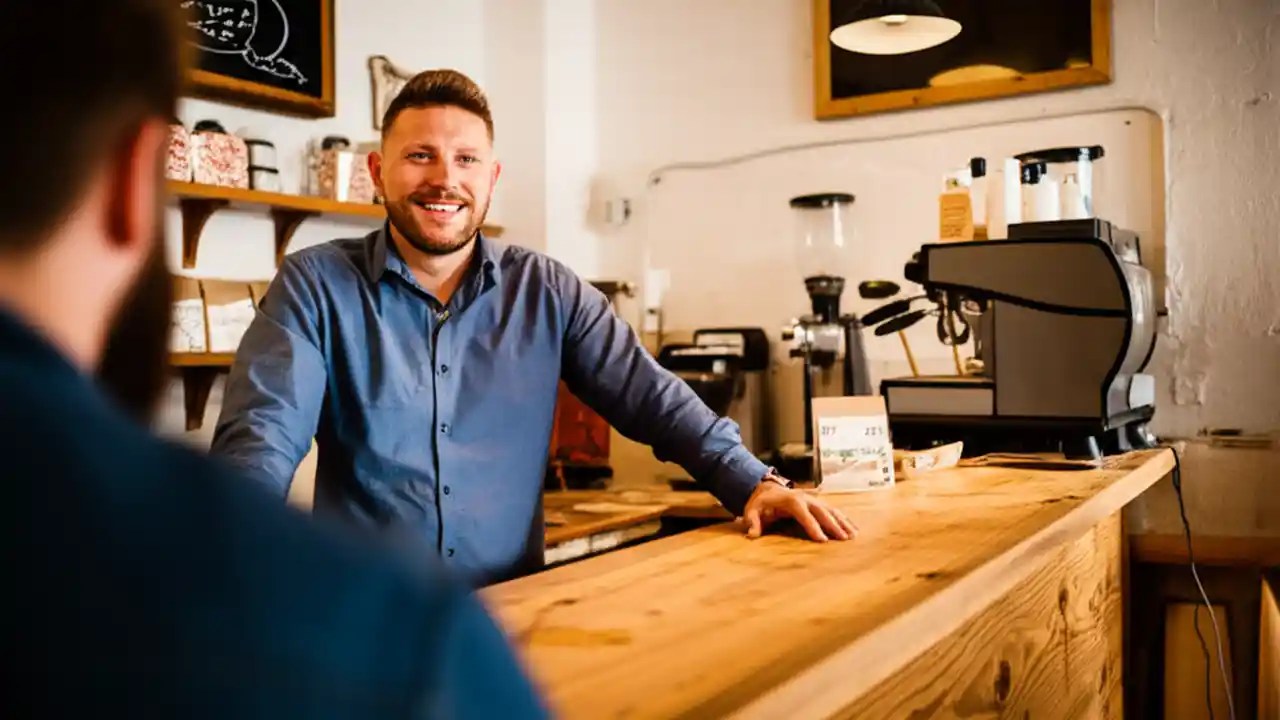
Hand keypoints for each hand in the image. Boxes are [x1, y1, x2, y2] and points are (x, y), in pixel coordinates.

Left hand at [741, 480, 857, 542]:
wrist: (767, 489)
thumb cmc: (760, 503)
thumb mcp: (752, 510)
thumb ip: (752, 522)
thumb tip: (752, 534)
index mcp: (790, 500)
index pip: (803, 514)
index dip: (813, 526)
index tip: (822, 540)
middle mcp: (805, 498)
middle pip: (822, 511)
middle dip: (834, 525)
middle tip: (844, 539)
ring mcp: (813, 499)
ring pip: (832, 510)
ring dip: (843, 522)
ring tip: (853, 536)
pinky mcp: (817, 502)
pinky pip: (833, 510)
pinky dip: (844, 519)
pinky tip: (853, 528)